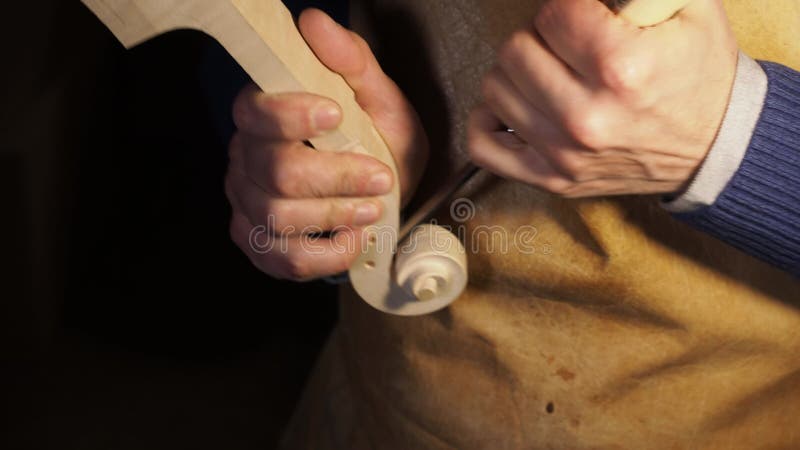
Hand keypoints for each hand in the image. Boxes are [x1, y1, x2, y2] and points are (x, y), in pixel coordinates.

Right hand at [226, 9, 427, 280]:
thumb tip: (312, 21)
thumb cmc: (376, 141)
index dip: (291, 115)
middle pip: (275, 172)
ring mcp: (249, 204)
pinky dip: (327, 255)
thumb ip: (350, 62)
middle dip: (337, 177)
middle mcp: (247, 158)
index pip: (255, 112)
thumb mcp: (377, 99)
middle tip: (380, 178)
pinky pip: (285, 259)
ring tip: (372, 208)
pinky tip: (351, 239)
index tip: (335, 115)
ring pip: (279, 217)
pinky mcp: (261, 244)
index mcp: (264, 115)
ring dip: (336, 214)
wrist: (381, 194)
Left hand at [468, 0, 737, 196]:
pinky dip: (488, 121)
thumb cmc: (698, 74)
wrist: (717, 147)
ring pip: (495, 89)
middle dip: (539, 36)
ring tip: (548, 71)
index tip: (581, 14)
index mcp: (621, 69)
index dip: (565, 6)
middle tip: (565, 42)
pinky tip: (515, 105)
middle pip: (515, 50)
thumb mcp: (689, 8)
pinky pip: (483, 145)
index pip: (552, 13)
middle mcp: (586, 116)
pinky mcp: (552, 179)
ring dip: (516, 73)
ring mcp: (564, 153)